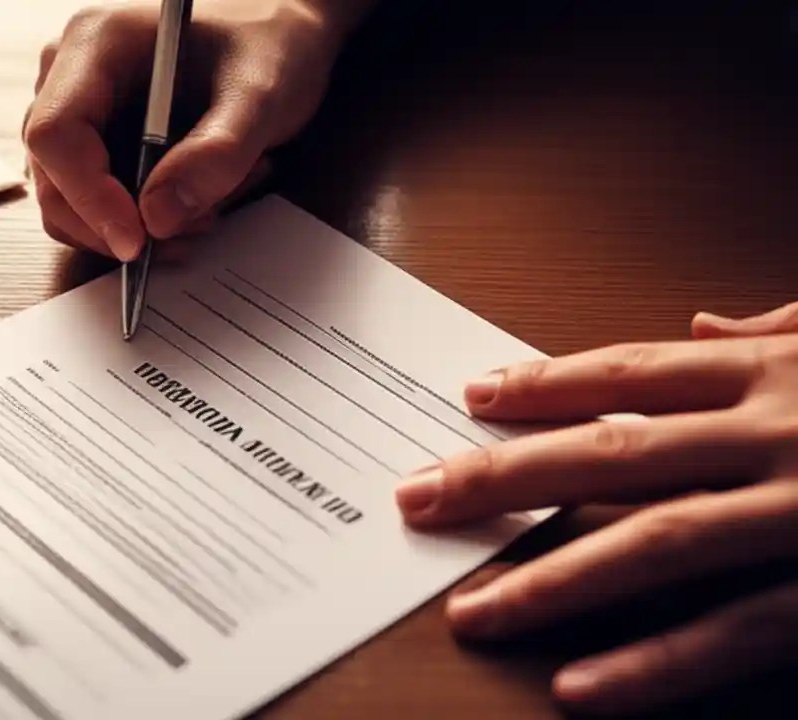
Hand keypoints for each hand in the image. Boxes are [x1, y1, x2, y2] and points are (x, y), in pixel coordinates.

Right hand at [24, 0, 366, 259]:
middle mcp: (70, 78)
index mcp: (96, 44)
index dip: (88, 195)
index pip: (55, 133)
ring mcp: (79, 115)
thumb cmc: (267, 46)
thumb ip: (216, 153)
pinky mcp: (96, 146)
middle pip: (54, 180)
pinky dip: (147, 223)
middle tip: (193, 229)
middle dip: (119, 224)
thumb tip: (157, 218)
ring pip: (74, 205)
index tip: (136, 239)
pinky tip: (199, 200)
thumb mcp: (260, 96)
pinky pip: (98, 208)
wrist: (275, 41)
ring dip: (142, 228)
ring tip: (212, 205)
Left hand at [395, 300, 797, 714]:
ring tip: (471, 614)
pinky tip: (573, 685)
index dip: (545, 386)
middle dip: (504, 477)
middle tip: (418, 500)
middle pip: (613, 452)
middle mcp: (778, 438)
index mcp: (776, 379)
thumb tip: (700, 323)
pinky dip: (651, 664)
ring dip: (551, 582)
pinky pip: (731, 634)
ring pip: (653, 544)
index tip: (470, 397)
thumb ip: (780, 334)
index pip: (633, 375)